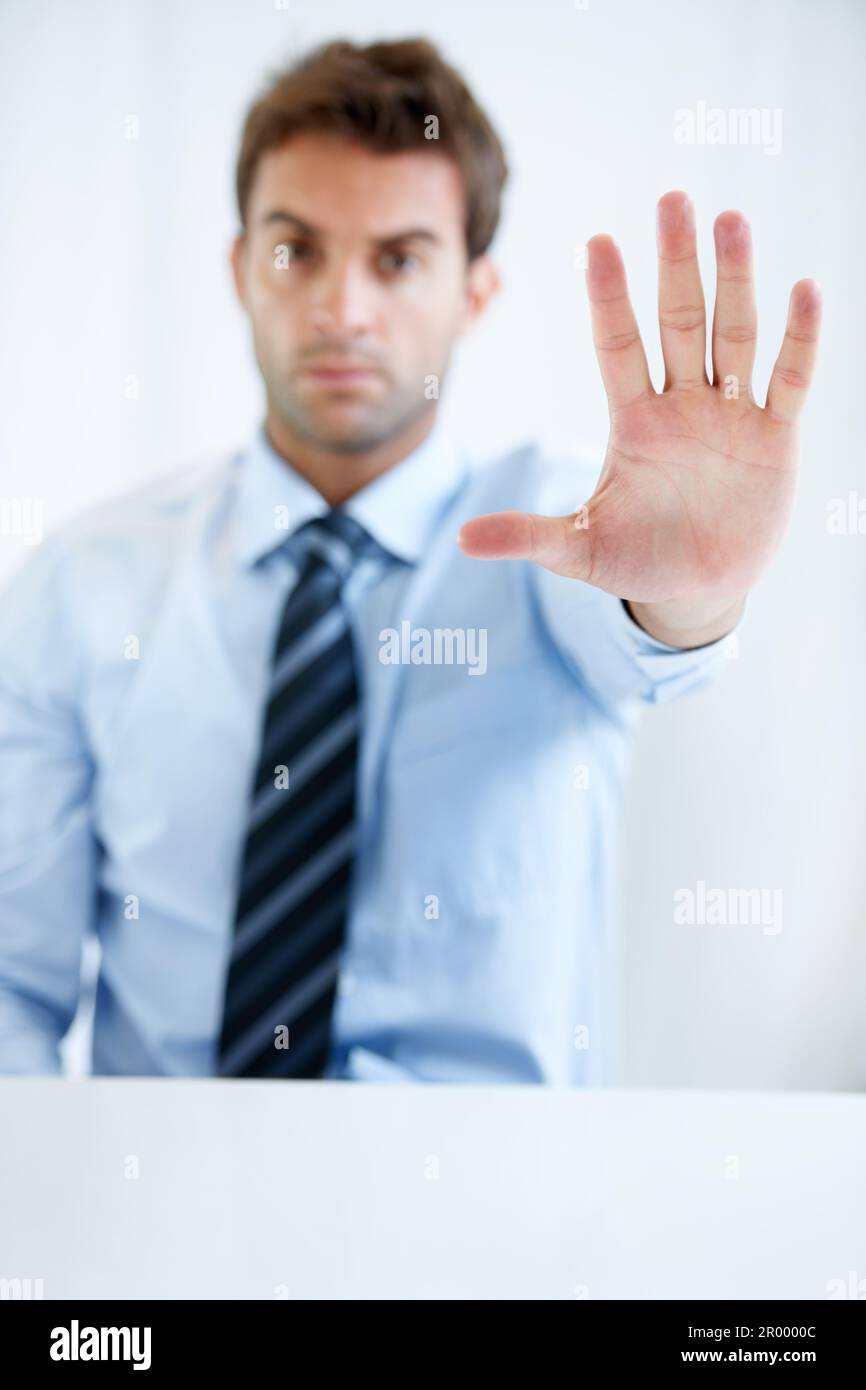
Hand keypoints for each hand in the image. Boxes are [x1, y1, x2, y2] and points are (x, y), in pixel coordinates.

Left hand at [457, 191, 820, 618]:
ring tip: (732, 220)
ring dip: (736, 281)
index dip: (609, 298)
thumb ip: (529, 536)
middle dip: (677, 264)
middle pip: (680, 321)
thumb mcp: (579, 551)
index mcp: (633, 423)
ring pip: (734, 336)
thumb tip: (460, 540)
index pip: (617, 347)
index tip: (597, 242)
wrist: (696, 589)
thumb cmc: (636, 560)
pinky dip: (799, 340)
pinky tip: (804, 289)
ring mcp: (729, 416)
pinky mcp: (773, 438)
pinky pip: (789, 380)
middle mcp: (681, 405)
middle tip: (673, 199)